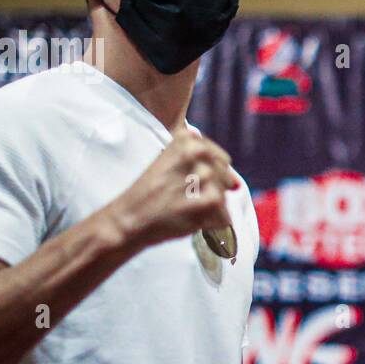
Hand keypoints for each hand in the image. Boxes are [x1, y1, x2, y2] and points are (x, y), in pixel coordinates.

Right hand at [108, 126, 239, 249]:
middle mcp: (198, 153)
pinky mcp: (210, 201)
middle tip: (184, 199)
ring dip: (209, 208)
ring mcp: (205, 176)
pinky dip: (211, 223)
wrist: (128, 218)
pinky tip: (189, 221)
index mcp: (187, 139)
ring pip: (224, 196)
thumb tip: (237, 183)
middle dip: (211, 191)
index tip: (189, 184)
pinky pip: (225, 215)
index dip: (209, 176)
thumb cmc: (149, 193)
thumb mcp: (169, 164)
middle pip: (225, 177)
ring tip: (184, 209)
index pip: (220, 158)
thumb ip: (201, 165)